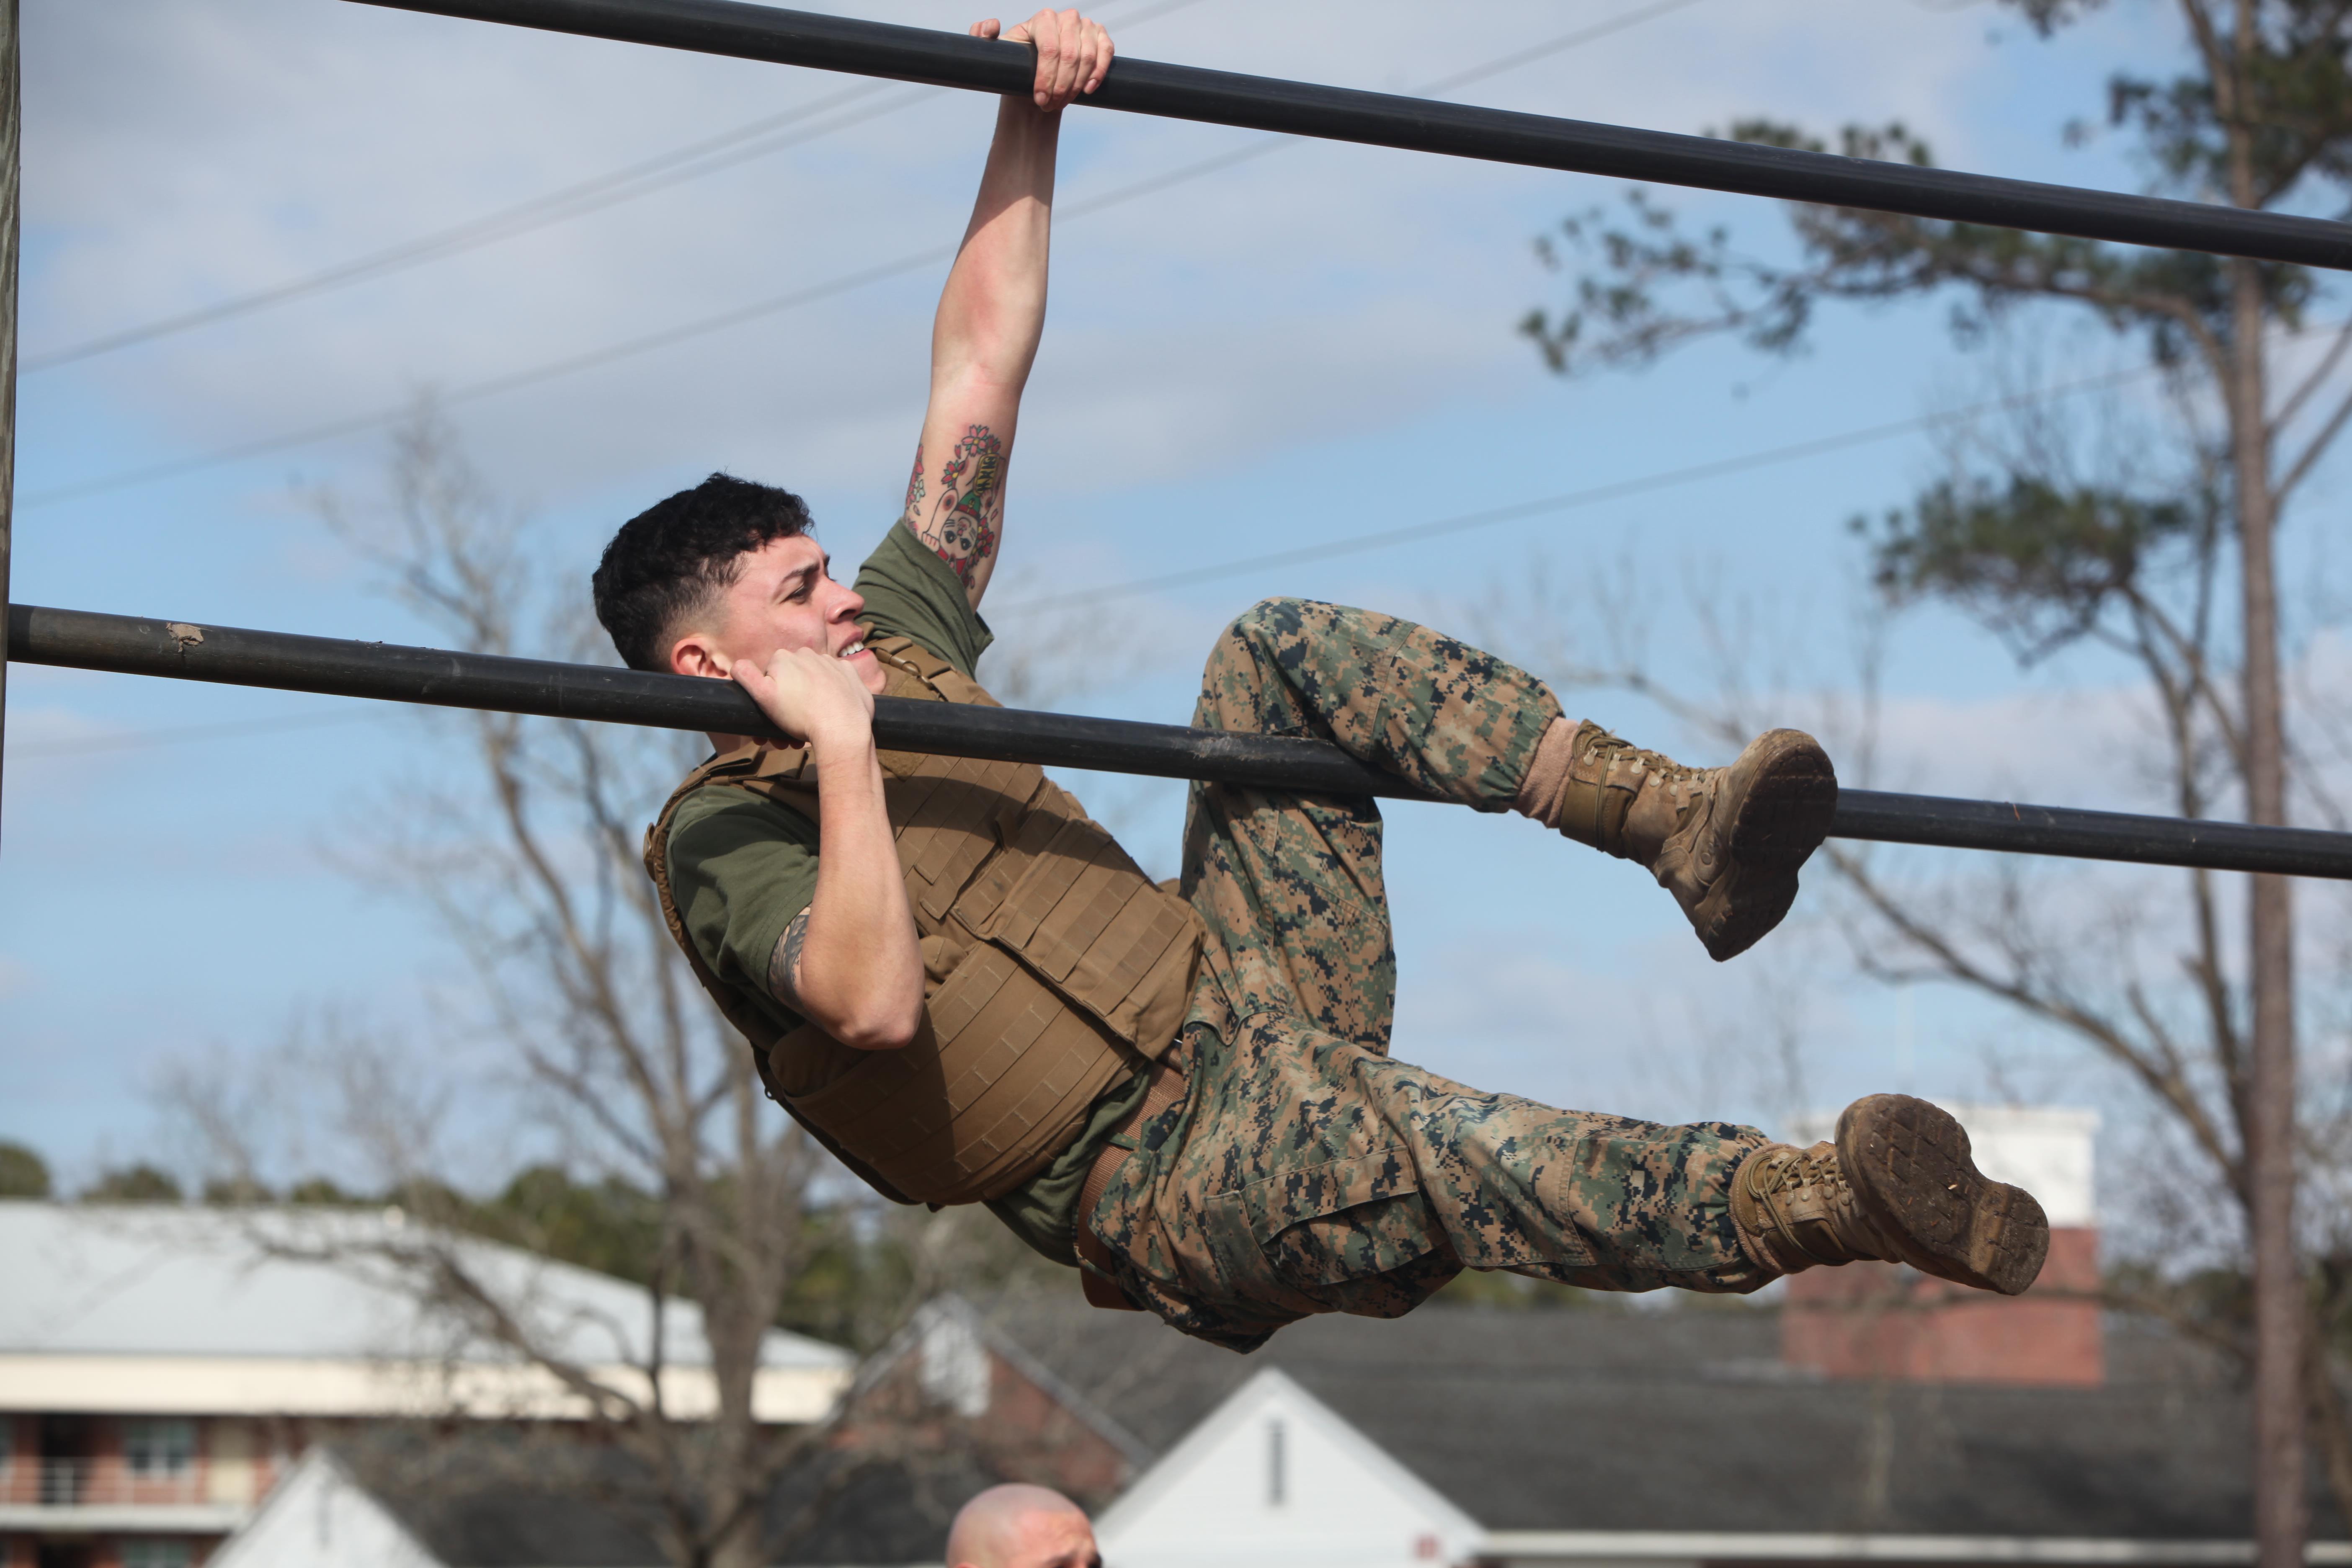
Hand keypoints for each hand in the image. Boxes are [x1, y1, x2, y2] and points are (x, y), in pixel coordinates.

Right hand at [733, 646, 875, 754]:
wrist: (842, 728)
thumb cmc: (800, 715)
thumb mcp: (763, 696)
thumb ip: (746, 676)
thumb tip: (737, 664)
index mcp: (783, 657)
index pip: (770, 676)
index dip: (770, 697)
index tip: (774, 716)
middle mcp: (807, 653)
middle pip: (792, 678)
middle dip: (789, 699)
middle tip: (791, 726)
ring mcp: (831, 662)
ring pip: (813, 679)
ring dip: (809, 697)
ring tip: (812, 721)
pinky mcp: (849, 673)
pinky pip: (835, 679)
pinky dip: (831, 693)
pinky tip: (830, 709)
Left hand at [972, 9, 1112, 110]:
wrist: (1040, 79)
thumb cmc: (1018, 67)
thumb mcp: (997, 55)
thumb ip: (981, 38)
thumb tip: (990, 26)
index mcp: (1043, 19)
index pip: (1050, 48)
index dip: (1046, 77)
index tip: (1039, 98)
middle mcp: (1066, 17)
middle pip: (1071, 55)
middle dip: (1061, 86)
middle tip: (1049, 105)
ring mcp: (1086, 26)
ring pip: (1088, 57)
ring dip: (1077, 85)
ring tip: (1063, 101)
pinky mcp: (1101, 37)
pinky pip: (1106, 52)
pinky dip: (1099, 73)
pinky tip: (1088, 89)